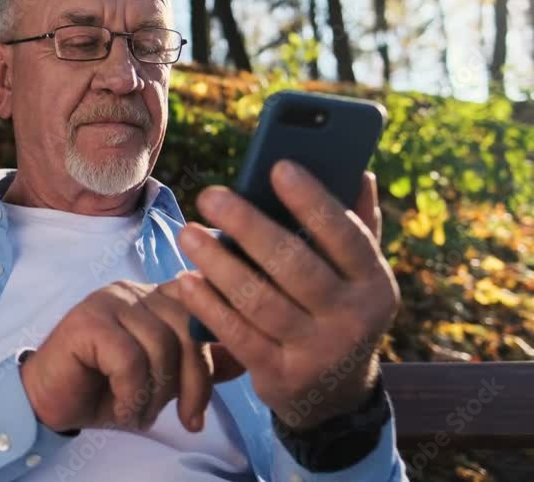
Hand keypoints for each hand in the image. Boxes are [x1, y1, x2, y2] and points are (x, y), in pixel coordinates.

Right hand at [19, 280, 243, 433]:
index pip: (205, 307)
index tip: (221, 386)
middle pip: (189, 327)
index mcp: (157, 298)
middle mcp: (135, 290)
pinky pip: (129, 358)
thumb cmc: (106, 389)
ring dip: (158, 393)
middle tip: (190, 419)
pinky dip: (131, 393)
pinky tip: (122, 407)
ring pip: (161, 345)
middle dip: (197, 382)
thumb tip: (249, 356)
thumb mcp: (163, 380)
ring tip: (143, 413)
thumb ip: (200, 363)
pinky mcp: (88, 320)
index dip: (221, 344)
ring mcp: (110, 301)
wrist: (49, 402)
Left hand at [175, 160, 399, 430]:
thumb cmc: (337, 309)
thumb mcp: (358, 274)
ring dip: (218, 264)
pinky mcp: (281, 376)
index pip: (347, 236)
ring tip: (188, 234)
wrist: (335, 394)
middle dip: (249, 227)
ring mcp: (317, 352)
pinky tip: (186, 280)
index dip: (314, 202)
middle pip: (295, 266)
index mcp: (375, 283)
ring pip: (260, 301)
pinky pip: (238, 335)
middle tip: (211, 196)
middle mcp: (352, 319)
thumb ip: (359, 224)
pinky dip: (209, 306)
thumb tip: (360, 171)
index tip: (277, 167)